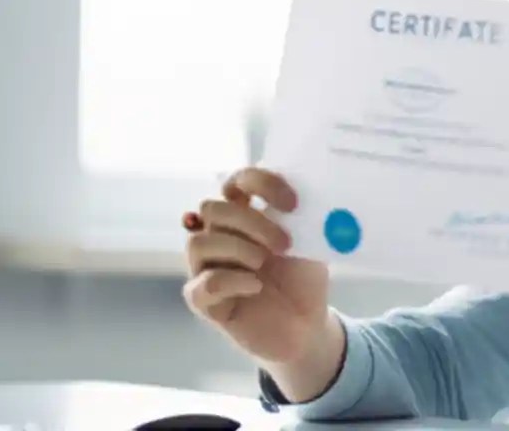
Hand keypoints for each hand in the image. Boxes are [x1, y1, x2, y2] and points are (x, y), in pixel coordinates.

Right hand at [182, 168, 340, 399]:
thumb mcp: (311, 241)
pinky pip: (202, 285)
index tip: (293, 203)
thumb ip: (302, 214)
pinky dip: (232, 281)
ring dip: (237, 248)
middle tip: (285, 243)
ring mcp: (207, 268)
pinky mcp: (204, 302)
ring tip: (265, 263)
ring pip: (198, 242)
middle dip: (251, 221)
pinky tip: (256, 286)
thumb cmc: (302, 279)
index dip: (260, 182)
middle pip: (212, 209)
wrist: (306, 326)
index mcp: (244, 215)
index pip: (236, 181)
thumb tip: (309, 188)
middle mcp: (219, 237)